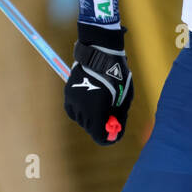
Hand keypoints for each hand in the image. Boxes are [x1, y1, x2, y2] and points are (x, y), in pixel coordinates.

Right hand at [64, 23, 132, 144]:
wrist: (100, 53)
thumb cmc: (116, 75)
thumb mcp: (124, 98)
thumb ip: (119, 116)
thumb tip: (116, 130)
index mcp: (96, 111)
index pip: (99, 136)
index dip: (108, 138)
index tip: (115, 135)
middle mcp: (81, 108)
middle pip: (90, 129)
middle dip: (100, 127)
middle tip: (112, 119)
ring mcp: (72, 100)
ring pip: (81, 120)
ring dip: (91, 118)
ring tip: (102, 106)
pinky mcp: (68, 93)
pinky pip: (74, 111)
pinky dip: (82, 111)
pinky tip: (91, 103)